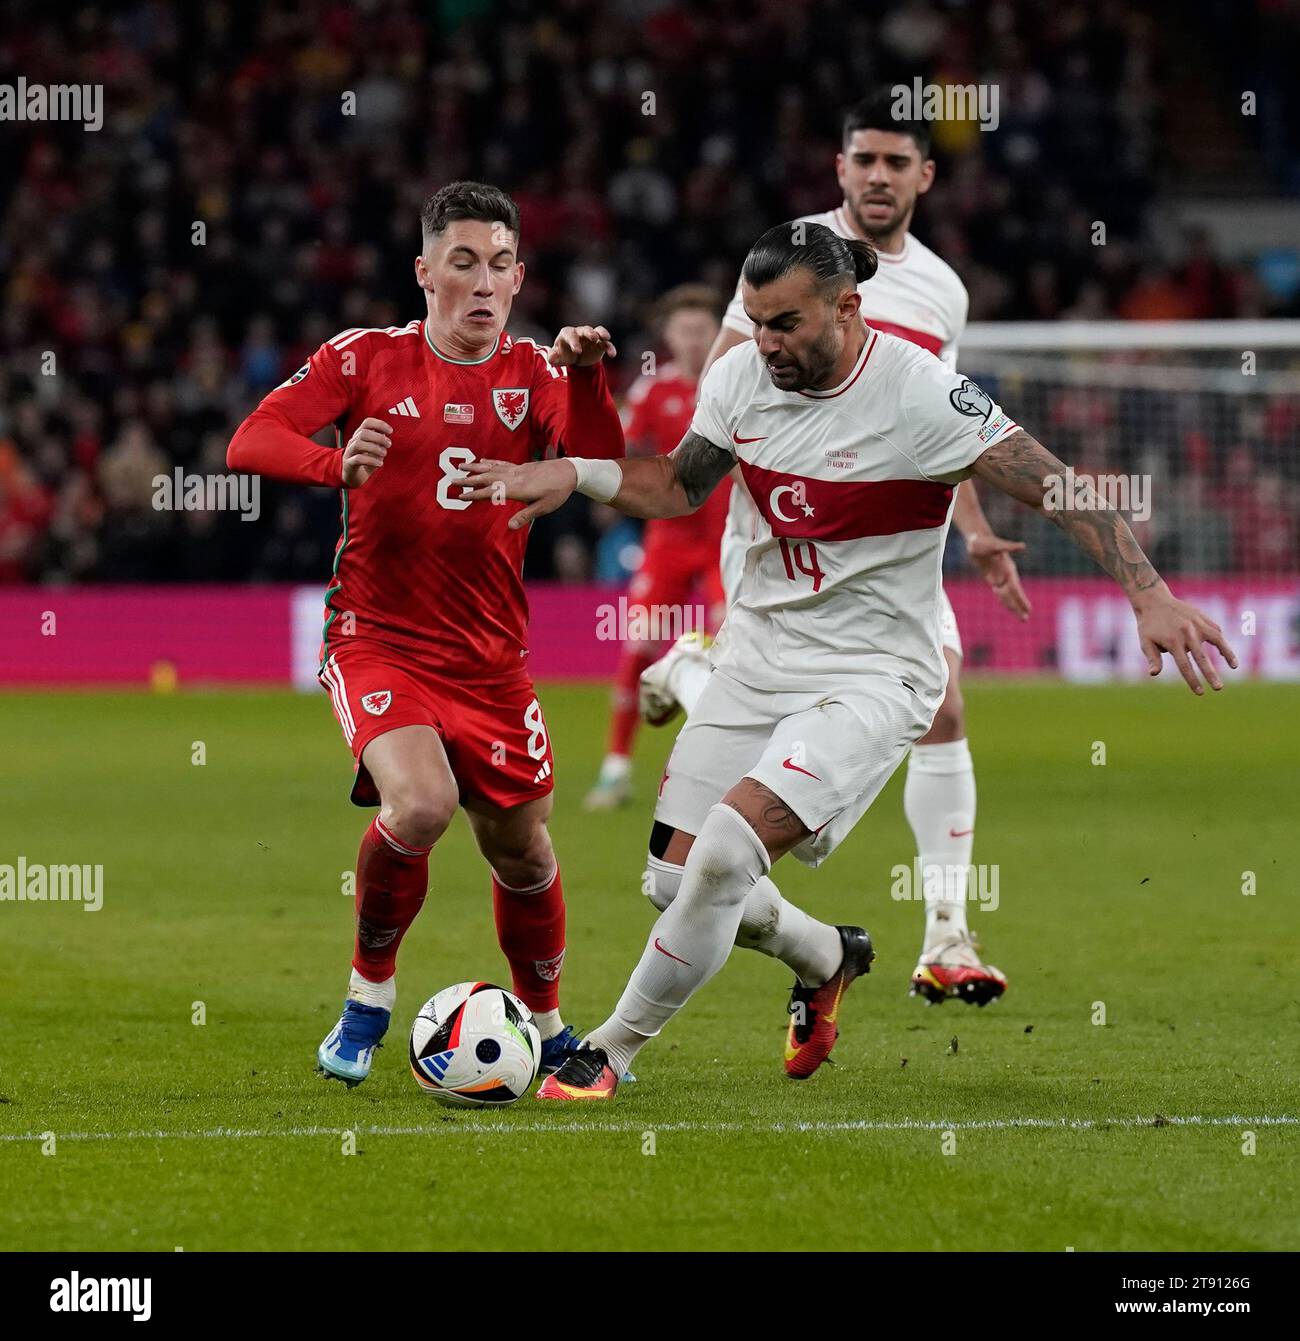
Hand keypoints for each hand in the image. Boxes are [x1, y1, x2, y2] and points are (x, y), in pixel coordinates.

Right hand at [341, 417, 390, 487]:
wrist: (353, 477)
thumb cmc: (366, 462)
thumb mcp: (375, 450)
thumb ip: (379, 443)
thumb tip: (386, 435)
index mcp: (360, 435)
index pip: (367, 423)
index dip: (379, 424)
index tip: (390, 431)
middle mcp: (353, 441)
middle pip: (363, 433)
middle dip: (379, 437)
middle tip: (389, 444)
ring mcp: (349, 452)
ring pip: (359, 444)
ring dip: (374, 448)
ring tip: (384, 454)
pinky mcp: (348, 463)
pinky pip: (358, 459)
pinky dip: (371, 460)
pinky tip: (380, 464)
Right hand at [460, 457, 578, 528]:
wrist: (569, 472)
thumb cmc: (557, 492)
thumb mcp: (544, 508)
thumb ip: (526, 516)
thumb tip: (510, 526)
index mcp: (517, 488)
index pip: (491, 492)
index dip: (475, 494)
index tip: (460, 496)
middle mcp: (513, 477)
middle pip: (486, 478)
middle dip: (469, 479)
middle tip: (452, 480)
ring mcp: (516, 470)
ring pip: (491, 468)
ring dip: (475, 467)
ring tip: (461, 465)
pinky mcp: (521, 466)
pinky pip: (501, 463)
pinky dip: (489, 462)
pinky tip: (482, 461)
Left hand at [548, 325, 616, 367]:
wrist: (575, 358)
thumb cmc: (564, 355)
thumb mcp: (557, 358)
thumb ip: (553, 357)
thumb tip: (552, 358)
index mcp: (568, 334)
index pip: (570, 334)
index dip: (574, 341)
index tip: (577, 351)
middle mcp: (580, 333)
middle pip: (585, 329)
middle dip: (589, 333)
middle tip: (593, 337)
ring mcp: (591, 337)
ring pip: (598, 331)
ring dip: (602, 333)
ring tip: (606, 338)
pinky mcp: (600, 343)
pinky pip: (606, 343)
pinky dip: (610, 347)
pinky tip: (612, 354)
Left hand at [966, 531, 1030, 620]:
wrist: (976, 539)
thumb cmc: (985, 541)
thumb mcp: (996, 544)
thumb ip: (1009, 547)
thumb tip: (1023, 546)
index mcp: (1008, 569)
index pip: (1016, 588)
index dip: (1021, 600)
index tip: (1028, 609)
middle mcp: (1006, 574)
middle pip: (1013, 595)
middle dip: (1019, 607)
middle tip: (1026, 619)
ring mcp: (999, 576)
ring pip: (1006, 595)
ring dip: (1012, 606)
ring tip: (1021, 617)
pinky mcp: (991, 576)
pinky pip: (999, 591)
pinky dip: (1003, 599)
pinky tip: (1008, 605)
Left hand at [1132, 581, 1238, 693]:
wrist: (1153, 601)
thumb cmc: (1148, 625)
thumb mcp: (1145, 642)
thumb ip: (1152, 658)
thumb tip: (1154, 674)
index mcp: (1173, 642)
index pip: (1185, 666)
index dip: (1193, 680)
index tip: (1200, 692)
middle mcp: (1187, 633)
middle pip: (1202, 658)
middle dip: (1211, 675)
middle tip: (1219, 688)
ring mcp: (1197, 624)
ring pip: (1217, 641)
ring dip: (1227, 654)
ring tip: (1234, 667)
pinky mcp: (1202, 618)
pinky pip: (1216, 631)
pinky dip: (1222, 641)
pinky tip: (1227, 653)